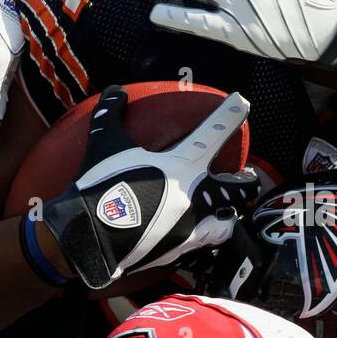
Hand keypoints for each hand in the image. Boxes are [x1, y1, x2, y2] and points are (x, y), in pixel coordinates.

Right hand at [42, 86, 258, 289]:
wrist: (89, 236)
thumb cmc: (99, 185)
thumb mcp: (104, 142)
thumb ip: (112, 113)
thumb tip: (115, 89)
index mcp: (183, 164)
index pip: (214, 132)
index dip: (231, 114)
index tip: (243, 102)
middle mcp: (197, 194)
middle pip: (241, 187)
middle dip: (247, 180)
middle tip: (243, 176)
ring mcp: (195, 224)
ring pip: (230, 219)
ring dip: (230, 212)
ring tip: (226, 209)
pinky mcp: (185, 248)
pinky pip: (209, 243)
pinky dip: (210, 236)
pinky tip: (204, 234)